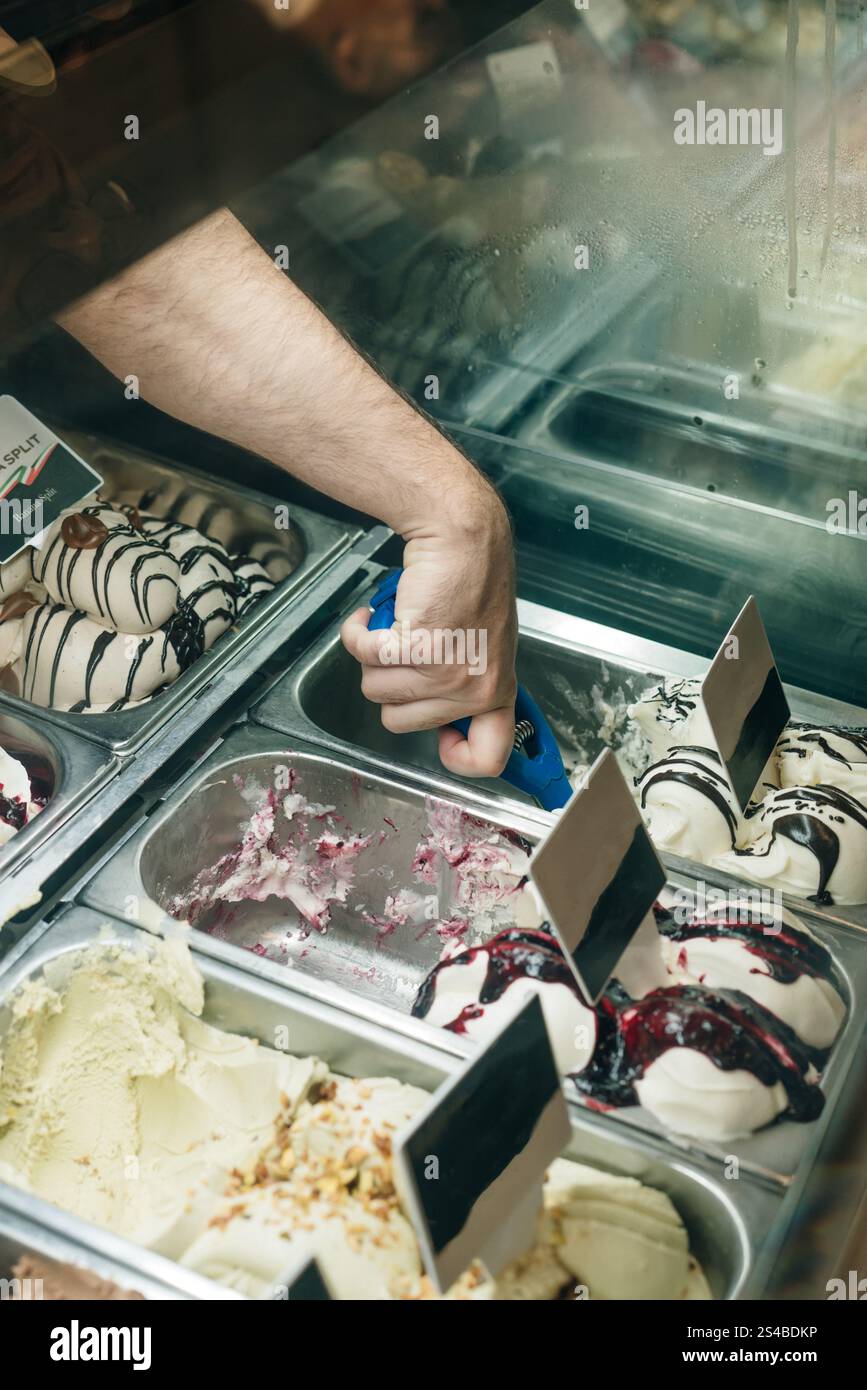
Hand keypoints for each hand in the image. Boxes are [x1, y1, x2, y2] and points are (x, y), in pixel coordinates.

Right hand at [341, 481, 516, 777]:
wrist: (463, 537)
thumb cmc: (471, 582)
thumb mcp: (484, 647)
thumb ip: (464, 688)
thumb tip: (445, 728)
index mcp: (497, 692)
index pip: (488, 757)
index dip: (456, 756)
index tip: (441, 737)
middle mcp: (473, 688)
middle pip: (399, 723)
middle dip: (391, 685)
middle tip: (409, 649)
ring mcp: (444, 671)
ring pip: (376, 691)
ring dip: (374, 656)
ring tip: (395, 625)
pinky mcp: (416, 646)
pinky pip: (364, 657)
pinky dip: (357, 634)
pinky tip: (372, 616)